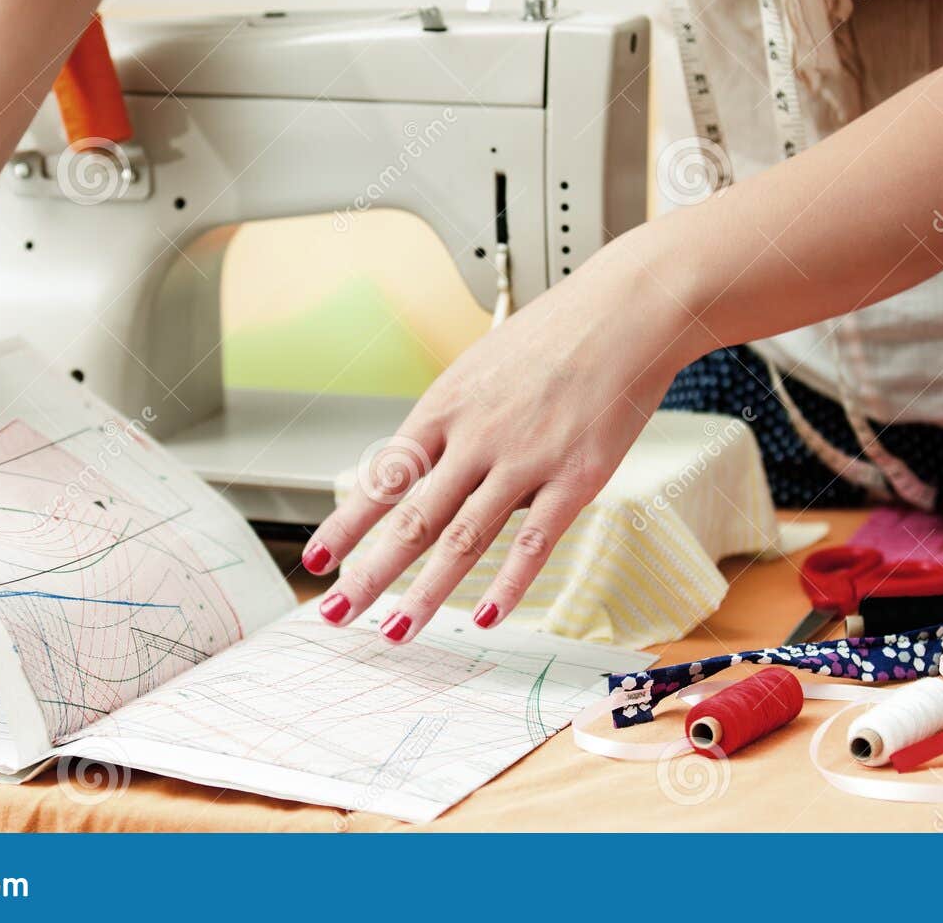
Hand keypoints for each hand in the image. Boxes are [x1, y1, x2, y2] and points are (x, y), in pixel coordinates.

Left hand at [300, 232, 701, 642]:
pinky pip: (534, 542)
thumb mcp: (481, 367)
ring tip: (399, 631)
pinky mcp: (575, 477)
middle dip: (369, 572)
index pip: (384, 478)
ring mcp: (525, 460)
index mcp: (446, 408)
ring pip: (463, 539)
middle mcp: (476, 438)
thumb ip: (453, 422)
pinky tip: (486, 616)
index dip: (346, 523)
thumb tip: (426, 468)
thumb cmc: (556, 336)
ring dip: (426, 593)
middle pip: (412, 519)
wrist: (625, 311)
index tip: (318, 558)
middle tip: (337, 613)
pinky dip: (508, 584)